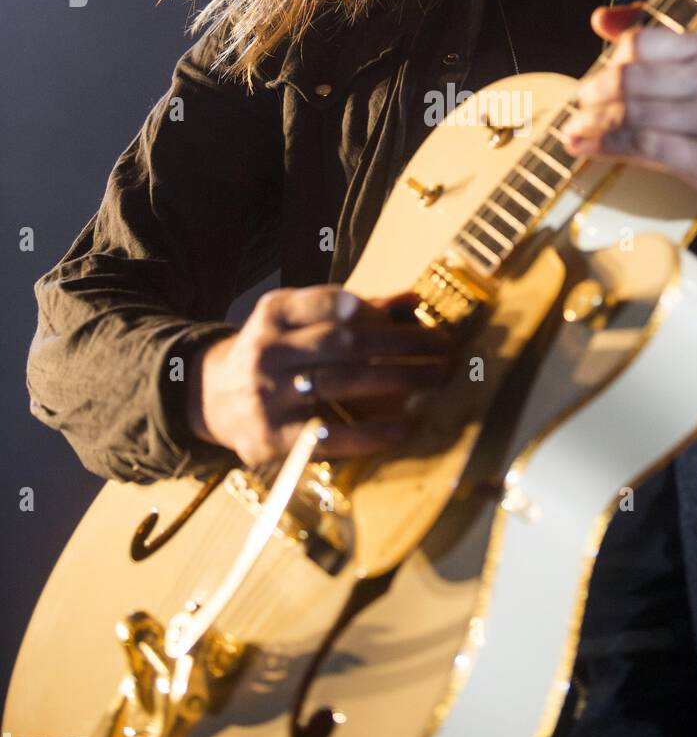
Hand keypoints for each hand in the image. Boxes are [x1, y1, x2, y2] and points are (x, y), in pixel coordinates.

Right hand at [186, 286, 452, 466]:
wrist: (212, 398)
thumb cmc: (276, 352)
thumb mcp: (298, 321)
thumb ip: (351, 310)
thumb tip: (413, 299)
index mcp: (274, 312)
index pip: (328, 302)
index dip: (371, 307)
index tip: (412, 311)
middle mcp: (267, 349)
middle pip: (343, 342)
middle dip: (401, 343)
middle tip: (445, 346)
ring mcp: (268, 394)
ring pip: (340, 383)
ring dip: (397, 380)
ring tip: (436, 377)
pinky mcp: (273, 438)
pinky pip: (329, 435)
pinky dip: (369, 432)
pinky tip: (402, 426)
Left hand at [560, 4, 696, 218]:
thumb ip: (661, 46)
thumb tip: (599, 19)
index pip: (642, 41)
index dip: (608, 60)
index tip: (596, 77)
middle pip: (628, 79)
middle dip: (592, 94)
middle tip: (580, 106)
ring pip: (629, 114)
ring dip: (591, 124)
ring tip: (575, 130)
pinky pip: (641, 146)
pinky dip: (604, 147)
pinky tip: (586, 148)